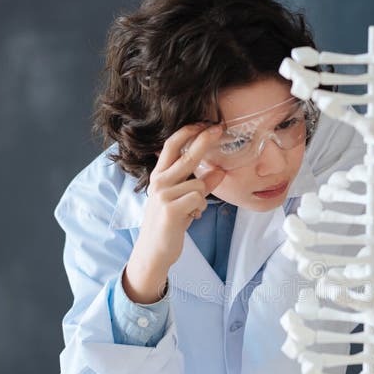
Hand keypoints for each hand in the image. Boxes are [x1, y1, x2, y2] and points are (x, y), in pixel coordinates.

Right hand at [123, 124, 225, 302]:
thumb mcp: (183, 201)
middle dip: (204, 140)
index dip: (188, 132)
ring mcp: (163, 195)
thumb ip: (199, 185)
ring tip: (191, 211)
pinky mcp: (170, 210)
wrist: (154, 250)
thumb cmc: (169, 224)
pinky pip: (198, 200)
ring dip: (201, 199)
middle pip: (186, 155)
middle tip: (219, 128)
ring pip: (199, 184)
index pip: (171, 146)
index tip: (204, 123)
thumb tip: (219, 172)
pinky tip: (190, 218)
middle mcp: (159, 182)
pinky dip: (199, 210)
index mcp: (159, 176)